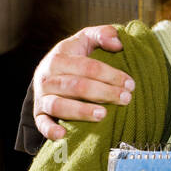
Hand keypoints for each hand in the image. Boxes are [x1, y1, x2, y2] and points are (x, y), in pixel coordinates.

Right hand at [33, 24, 134, 140]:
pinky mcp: (39, 115)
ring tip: (103, 115)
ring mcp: (42, 97)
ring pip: (60, 105)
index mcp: (59, 58)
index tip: (130, 84)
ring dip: (81, 111)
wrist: (47, 74)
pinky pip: (42, 124)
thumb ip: (102, 34)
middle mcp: (47, 78)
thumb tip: (118, 42)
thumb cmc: (73, 57)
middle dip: (104, 92)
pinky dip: (50, 130)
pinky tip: (63, 135)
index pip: (87, 66)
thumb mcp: (85, 40)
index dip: (110, 75)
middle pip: (77, 86)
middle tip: (125, 99)